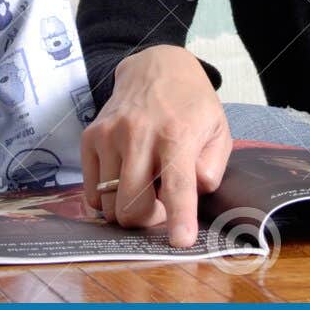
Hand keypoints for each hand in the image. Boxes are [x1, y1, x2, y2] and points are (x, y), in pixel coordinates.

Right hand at [80, 45, 230, 248]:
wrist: (155, 68)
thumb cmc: (191, 105)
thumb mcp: (218, 130)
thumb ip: (212, 167)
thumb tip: (194, 192)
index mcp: (178, 133)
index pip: (178, 184)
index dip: (179, 218)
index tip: (180, 241)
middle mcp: (139, 133)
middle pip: (133, 204)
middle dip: (148, 221)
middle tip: (161, 208)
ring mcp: (109, 135)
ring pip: (109, 204)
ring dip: (128, 209)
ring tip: (144, 188)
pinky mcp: (90, 138)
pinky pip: (92, 192)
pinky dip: (108, 198)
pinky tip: (124, 179)